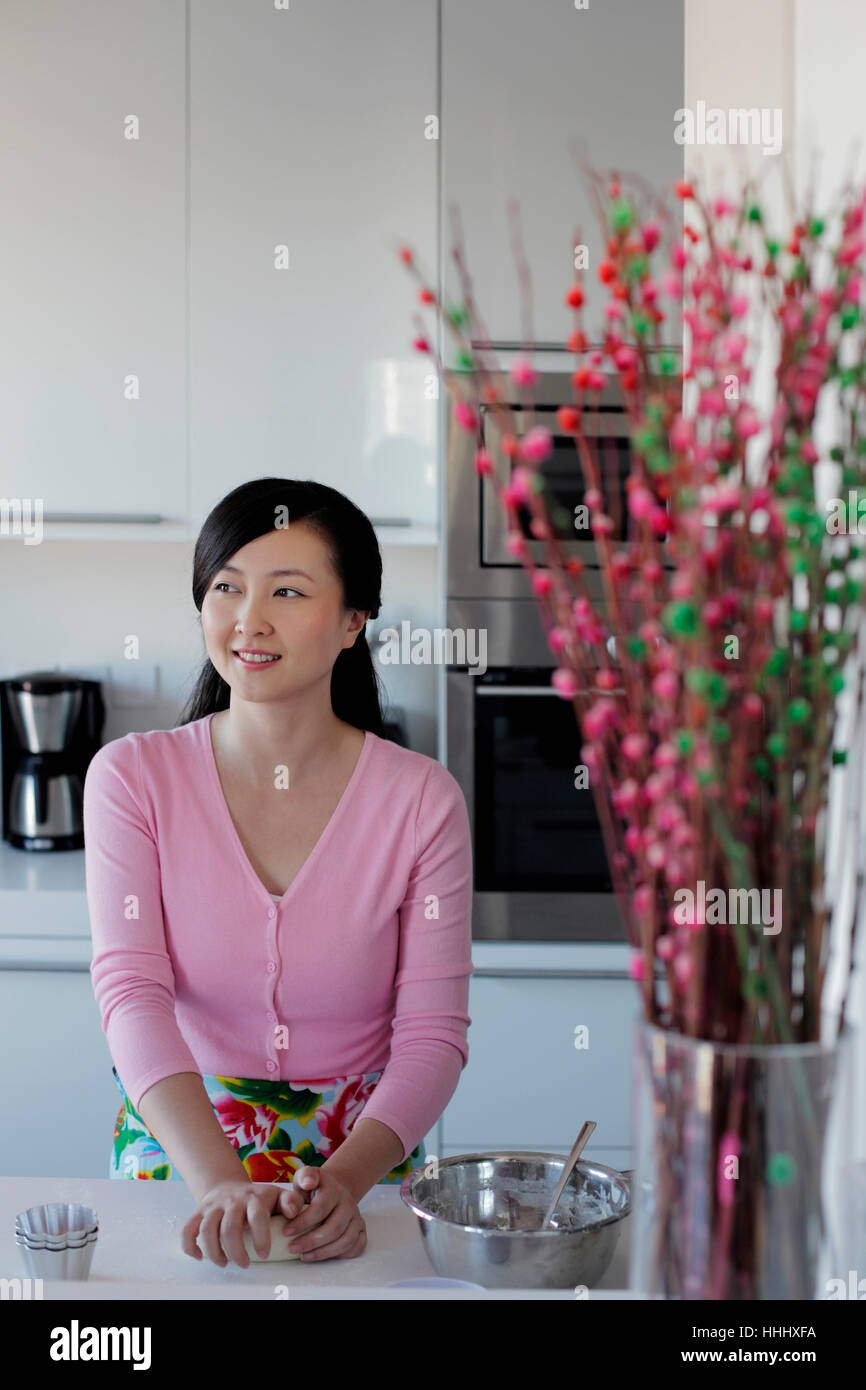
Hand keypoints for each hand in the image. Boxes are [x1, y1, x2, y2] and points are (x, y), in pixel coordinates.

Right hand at [181, 1180, 297, 1268]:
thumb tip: (293, 1213)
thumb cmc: (258, 1197)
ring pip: (208, 1229)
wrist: (228, 1184)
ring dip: (215, 1252)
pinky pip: (188, 1229)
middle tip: (245, 1264)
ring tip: (225, 1263)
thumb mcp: (277, 1195)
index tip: (263, 1255)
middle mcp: (232, 1200)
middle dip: (237, 1251)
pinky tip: (199, 1257)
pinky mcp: (199, 1211)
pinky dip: (190, 1246)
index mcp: (255, 1197)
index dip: (261, 1238)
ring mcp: (214, 1205)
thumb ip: (291, 1202)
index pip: (257, 1216)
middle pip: (230, 1227)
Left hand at [279, 1165, 366, 1262]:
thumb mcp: (305, 1176)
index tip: (286, 1231)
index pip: (321, 1208)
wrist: (334, 1190)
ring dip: (324, 1252)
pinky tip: (323, 1256)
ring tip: (304, 1256)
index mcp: (334, 1190)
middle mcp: (348, 1204)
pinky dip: (341, 1255)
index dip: (303, 1222)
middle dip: (311, 1241)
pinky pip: (357, 1247)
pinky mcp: (361, 1229)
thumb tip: (307, 1183)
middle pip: (334, 1228)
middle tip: (292, 1248)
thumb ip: (304, 1177)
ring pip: (346, 1240)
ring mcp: (356, 1217)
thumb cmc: (314, 1187)